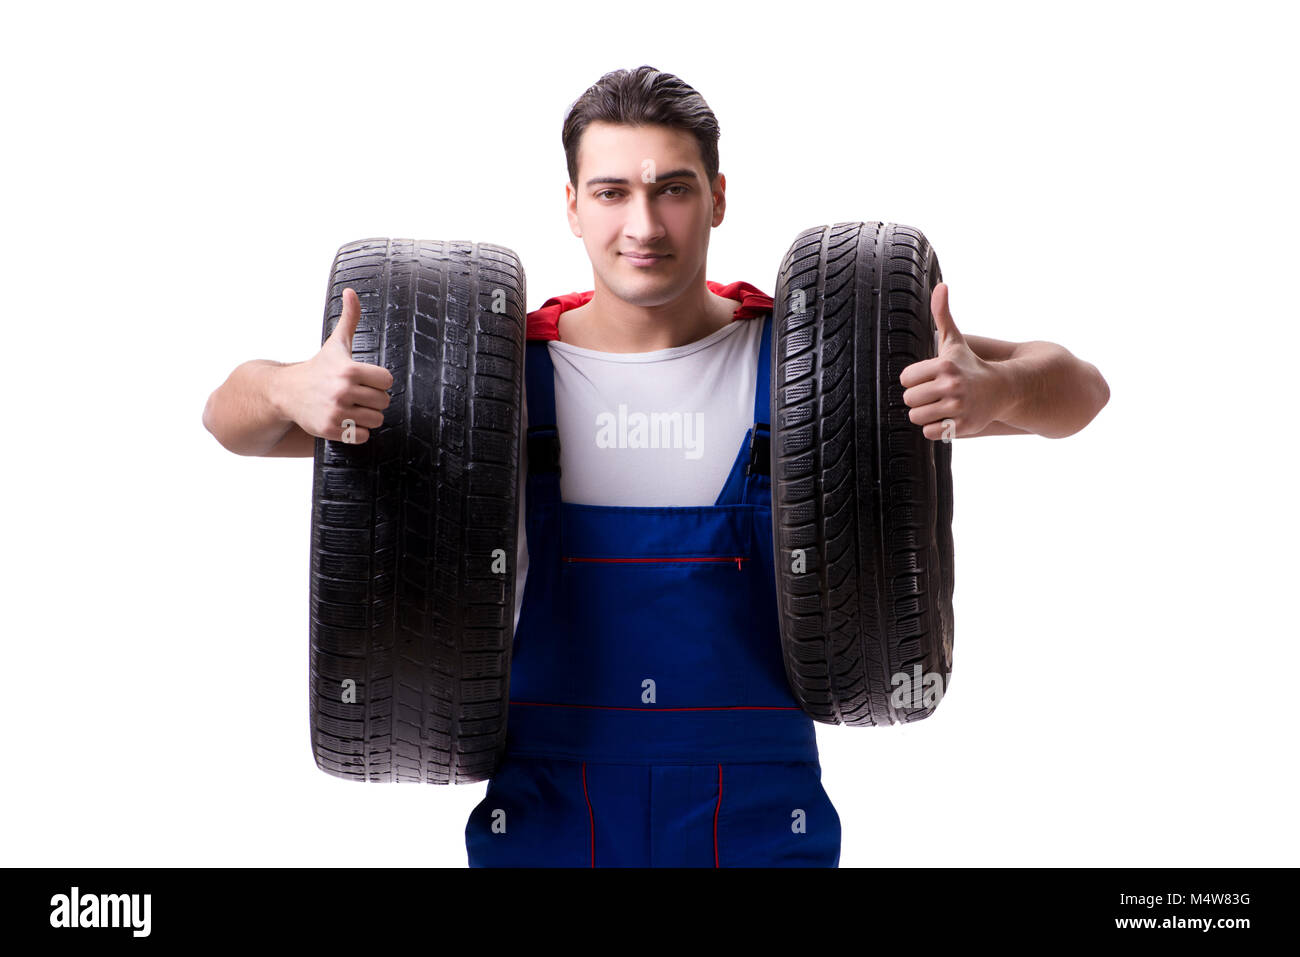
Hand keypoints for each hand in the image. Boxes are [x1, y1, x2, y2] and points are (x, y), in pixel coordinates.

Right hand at [278, 288, 394, 443]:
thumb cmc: (318, 368)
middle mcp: (343, 391)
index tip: (365, 380)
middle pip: (383, 402)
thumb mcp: (335, 343)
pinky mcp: (330, 430)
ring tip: (352, 408)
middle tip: (357, 396)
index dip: (378, 381)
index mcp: (350, 369)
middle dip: (373, 400)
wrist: (286, 392)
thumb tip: (351, 291)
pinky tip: (345, 421)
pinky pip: (362, 436)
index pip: (387, 381)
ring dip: (367, 417)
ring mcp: (337, 412)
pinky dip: (357, 432)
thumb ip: (349, 318)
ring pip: (376, 420)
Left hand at [899, 283, 1006, 440]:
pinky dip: (934, 428)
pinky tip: (947, 417)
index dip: (914, 380)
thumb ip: (942, 314)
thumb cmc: (970, 365)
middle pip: (909, 400)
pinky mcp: (961, 427)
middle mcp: (951, 386)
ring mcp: (957, 408)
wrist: (1001, 390)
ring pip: (916, 417)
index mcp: (944, 365)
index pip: (905, 379)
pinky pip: (928, 432)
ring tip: (940, 405)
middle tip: (935, 394)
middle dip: (919, 398)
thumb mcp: (954, 340)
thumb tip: (941, 285)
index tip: (929, 378)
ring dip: (925, 414)